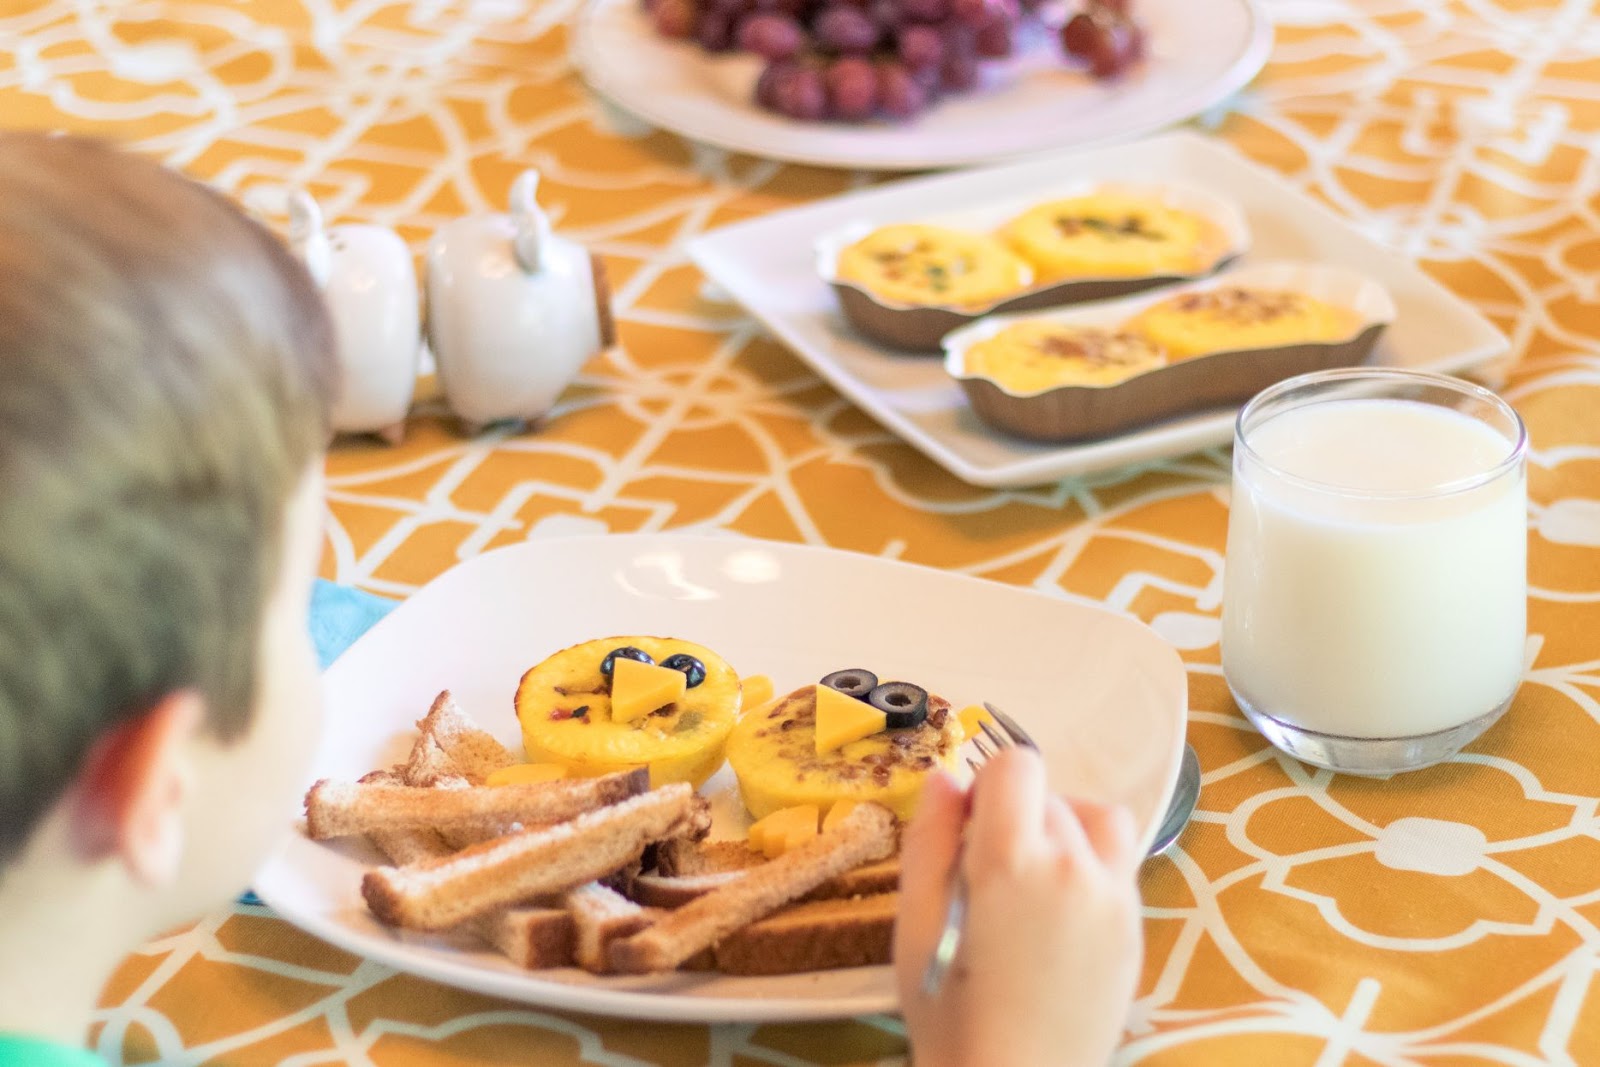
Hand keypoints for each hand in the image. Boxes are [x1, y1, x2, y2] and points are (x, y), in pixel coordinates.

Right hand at [895, 747, 1142, 1066]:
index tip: (969, 832)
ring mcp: (1116, 897)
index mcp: (1012, 861)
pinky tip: (1058, 917)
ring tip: (1032, 884)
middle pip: (1050, 796)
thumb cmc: (951, 1018)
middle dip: (1016, 819)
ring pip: (1094, 820)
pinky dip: (1089, 867)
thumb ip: (928, 843)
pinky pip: (1117, 864)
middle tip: (987, 880)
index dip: (987, 787)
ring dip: (1063, 832)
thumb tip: (944, 777)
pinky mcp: (1137, 927)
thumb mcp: (915, 929)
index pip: (1017, 764)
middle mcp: (1075, 866)